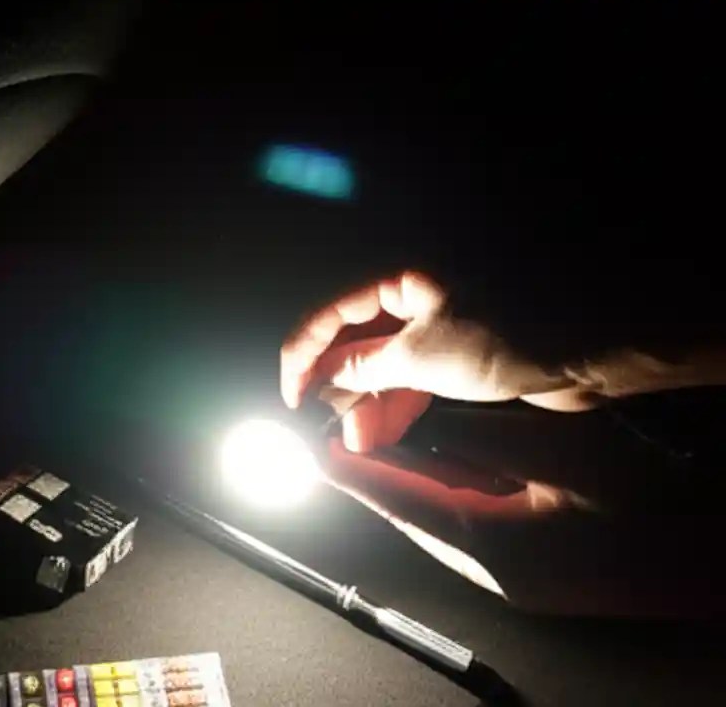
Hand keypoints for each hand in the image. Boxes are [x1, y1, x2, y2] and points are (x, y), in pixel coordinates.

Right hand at [280, 271, 590, 452]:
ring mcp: (436, 328)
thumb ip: (367, 366)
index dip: (304, 353)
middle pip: (355, 340)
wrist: (584, 353)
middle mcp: (414, 300)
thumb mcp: (423, 356)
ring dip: (365, 402)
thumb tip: (326, 376)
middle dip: (335, 384)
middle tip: (321, 423)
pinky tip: (383, 432)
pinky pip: (410, 379)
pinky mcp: (457, 355)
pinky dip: (395, 404)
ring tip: (356, 440)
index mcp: (400, 281)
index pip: (332, 314)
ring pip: (382, 366)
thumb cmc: (503, 338)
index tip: (292, 394)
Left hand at [319, 435, 721, 616]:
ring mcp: (510, 572)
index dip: (351, 472)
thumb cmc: (651, 511)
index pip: (399, 502)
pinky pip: (472, 522)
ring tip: (369, 442)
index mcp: (490, 544)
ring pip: (440, 515)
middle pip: (413, 510)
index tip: (309, 450)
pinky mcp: (528, 567)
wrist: (705, 559)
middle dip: (374, 471)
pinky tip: (434, 462)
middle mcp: (488, 567)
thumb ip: (490, 438)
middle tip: (332, 436)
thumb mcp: (566, 457)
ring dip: (409, 480)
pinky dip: (448, 491)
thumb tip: (426, 422)